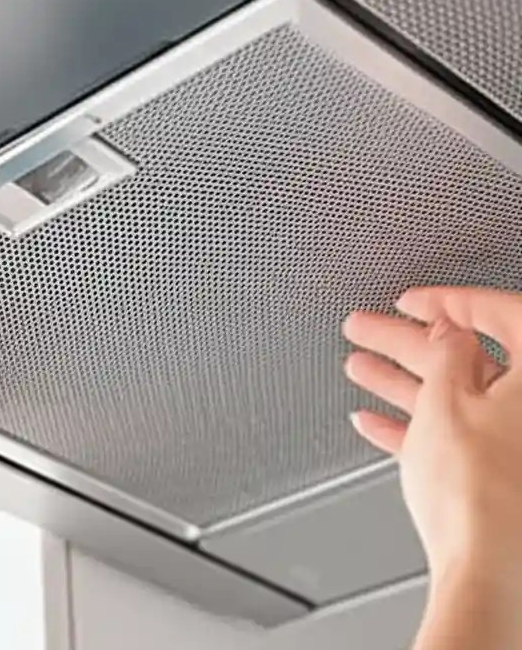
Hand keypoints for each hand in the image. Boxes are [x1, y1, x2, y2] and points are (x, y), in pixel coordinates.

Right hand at [344, 287, 521, 647]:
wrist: (487, 567)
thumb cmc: (481, 493)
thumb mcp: (445, 402)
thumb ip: (442, 356)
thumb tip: (446, 333)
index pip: (500, 313)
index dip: (447, 301)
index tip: (413, 299)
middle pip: (473, 356)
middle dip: (411, 341)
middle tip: (370, 327)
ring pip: (460, 397)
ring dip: (404, 381)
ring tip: (361, 366)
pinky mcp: (504, 474)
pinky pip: (458, 436)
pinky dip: (418, 427)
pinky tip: (379, 422)